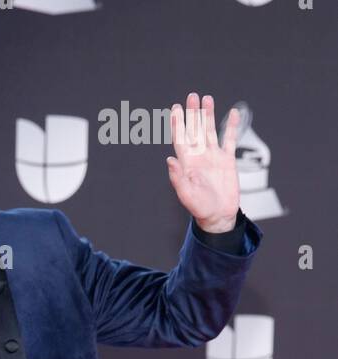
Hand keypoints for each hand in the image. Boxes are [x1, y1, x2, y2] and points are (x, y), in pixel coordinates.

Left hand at [167, 93, 240, 232]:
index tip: (174, 109)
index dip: (177, 123)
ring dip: (208, 115)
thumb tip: (169, 159)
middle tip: (191, 96)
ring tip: (207, 99)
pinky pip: (230, 140)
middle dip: (192, 113)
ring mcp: (213, 157)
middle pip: (195, 130)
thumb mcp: (186, 194)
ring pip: (210, 130)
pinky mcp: (227, 160)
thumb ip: (177, 177)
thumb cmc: (200, 208)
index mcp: (188, 163)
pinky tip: (233, 113)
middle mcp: (200, 156)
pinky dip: (232, 127)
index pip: (181, 138)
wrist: (219, 216)